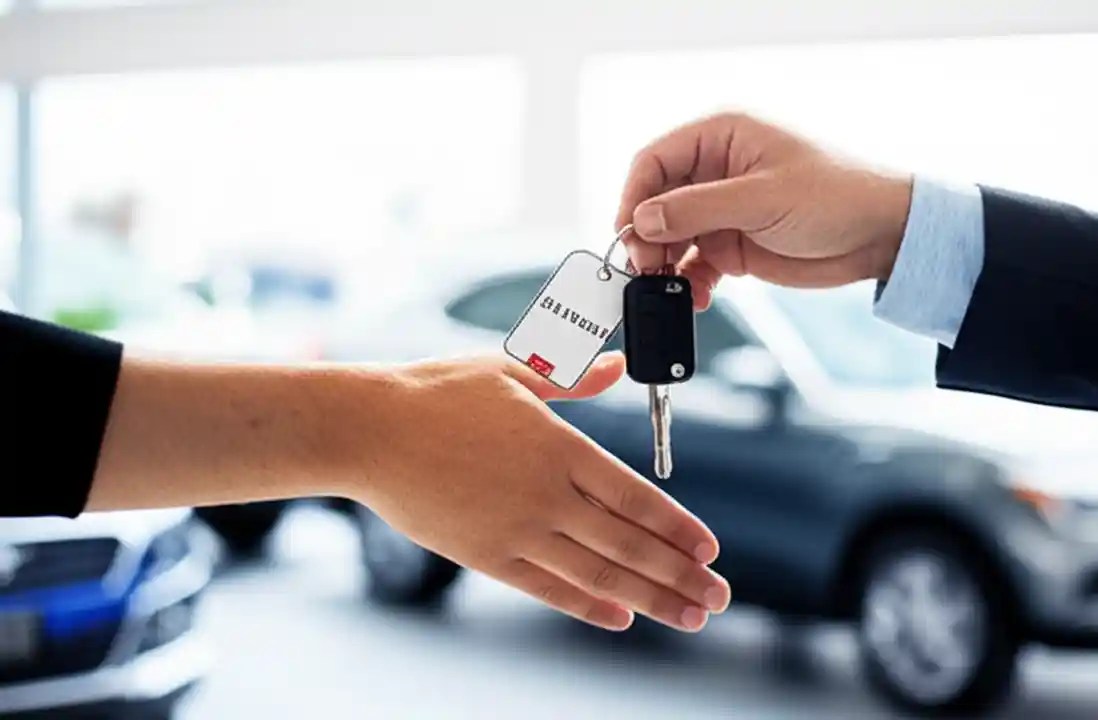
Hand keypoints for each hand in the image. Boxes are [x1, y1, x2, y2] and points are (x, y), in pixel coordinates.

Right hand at [345, 353, 729, 631]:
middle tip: (718, 597)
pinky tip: (620, 617)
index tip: (709, 549)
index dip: (677, 527)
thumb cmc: (438, 393)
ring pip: (597, 574)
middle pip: (628, 545)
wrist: (368, 431)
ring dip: (649, 598)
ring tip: (688, 615)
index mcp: (559, 447)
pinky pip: (548, 589)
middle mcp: (546, 495)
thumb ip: (574, 378)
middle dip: (680, 574)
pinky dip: (588, 606)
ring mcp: (516, 530)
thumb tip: (618, 366)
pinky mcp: (486, 554)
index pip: (635, 498)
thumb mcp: (513, 371)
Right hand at [615, 112, 912, 309]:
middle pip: (656, 202)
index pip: (654, 161)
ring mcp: (723, 210)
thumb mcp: (763, 197)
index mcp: (721, 136)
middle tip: (646, 268)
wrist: (882, 235)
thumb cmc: (837, 194)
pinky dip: (688, 282)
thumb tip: (642, 220)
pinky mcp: (734, 244)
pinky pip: (694, 263)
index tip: (628, 232)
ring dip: (664, 266)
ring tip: (668, 289)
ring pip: (671, 238)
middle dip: (646, 237)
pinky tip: (694, 297)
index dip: (635, 196)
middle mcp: (716, 171)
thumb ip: (697, 207)